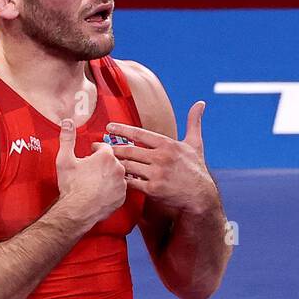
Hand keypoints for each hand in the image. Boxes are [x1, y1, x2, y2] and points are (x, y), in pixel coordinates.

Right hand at [56, 116, 126, 227]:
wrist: (77, 211)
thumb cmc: (72, 186)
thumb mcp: (65, 160)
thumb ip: (67, 139)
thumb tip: (67, 122)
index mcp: (106, 157)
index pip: (105, 147)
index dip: (96, 150)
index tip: (90, 153)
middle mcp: (118, 168)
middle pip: (112, 160)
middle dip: (102, 163)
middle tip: (91, 169)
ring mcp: (121, 184)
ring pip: (117, 175)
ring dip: (108, 176)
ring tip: (96, 182)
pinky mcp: (122, 197)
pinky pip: (119, 189)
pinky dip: (111, 189)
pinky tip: (101, 192)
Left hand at [104, 101, 218, 216]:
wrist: (200, 194)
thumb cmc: (196, 168)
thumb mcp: (196, 143)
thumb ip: (194, 123)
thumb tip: (200, 103)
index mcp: (168, 144)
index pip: (140, 134)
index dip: (122, 129)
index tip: (109, 127)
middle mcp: (161, 157)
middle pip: (129, 151)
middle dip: (112, 149)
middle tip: (97, 147)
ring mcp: (156, 173)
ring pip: (128, 166)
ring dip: (114, 164)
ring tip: (101, 162)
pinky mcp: (153, 188)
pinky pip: (131, 182)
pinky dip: (122, 180)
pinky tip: (113, 178)